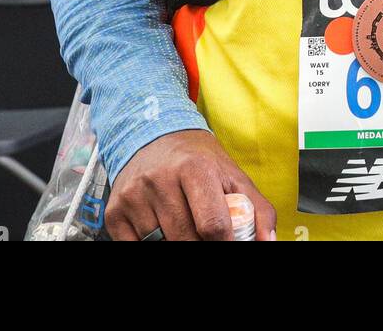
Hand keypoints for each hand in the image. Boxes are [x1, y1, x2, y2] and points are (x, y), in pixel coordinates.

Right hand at [105, 129, 277, 240]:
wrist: (153, 135)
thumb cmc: (199, 160)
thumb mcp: (233, 176)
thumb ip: (258, 210)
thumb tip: (268, 243)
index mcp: (195, 168)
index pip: (213, 226)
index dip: (225, 243)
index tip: (227, 242)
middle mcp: (160, 179)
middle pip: (186, 240)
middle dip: (201, 245)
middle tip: (205, 235)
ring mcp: (135, 196)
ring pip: (160, 246)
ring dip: (175, 243)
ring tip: (184, 227)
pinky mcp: (115, 211)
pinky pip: (135, 248)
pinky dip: (151, 245)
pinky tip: (161, 229)